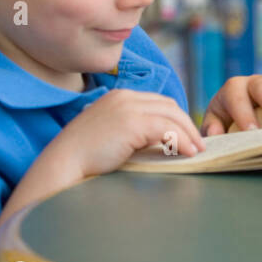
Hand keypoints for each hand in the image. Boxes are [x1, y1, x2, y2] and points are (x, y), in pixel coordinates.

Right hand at [49, 88, 207, 179]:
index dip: (176, 118)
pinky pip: (167, 129)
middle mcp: (125, 97)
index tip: (187, 135)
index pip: (158, 102)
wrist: (62, 164)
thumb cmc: (84, 158)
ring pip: (171, 116)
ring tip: (196, 150)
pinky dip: (182, 141)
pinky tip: (188, 153)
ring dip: (188, 134)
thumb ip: (133, 132)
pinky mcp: (132, 123)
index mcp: (119, 97)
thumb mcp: (112, 135)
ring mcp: (128, 108)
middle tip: (198, 144)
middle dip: (187, 125)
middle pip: (169, 106)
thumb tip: (162, 142)